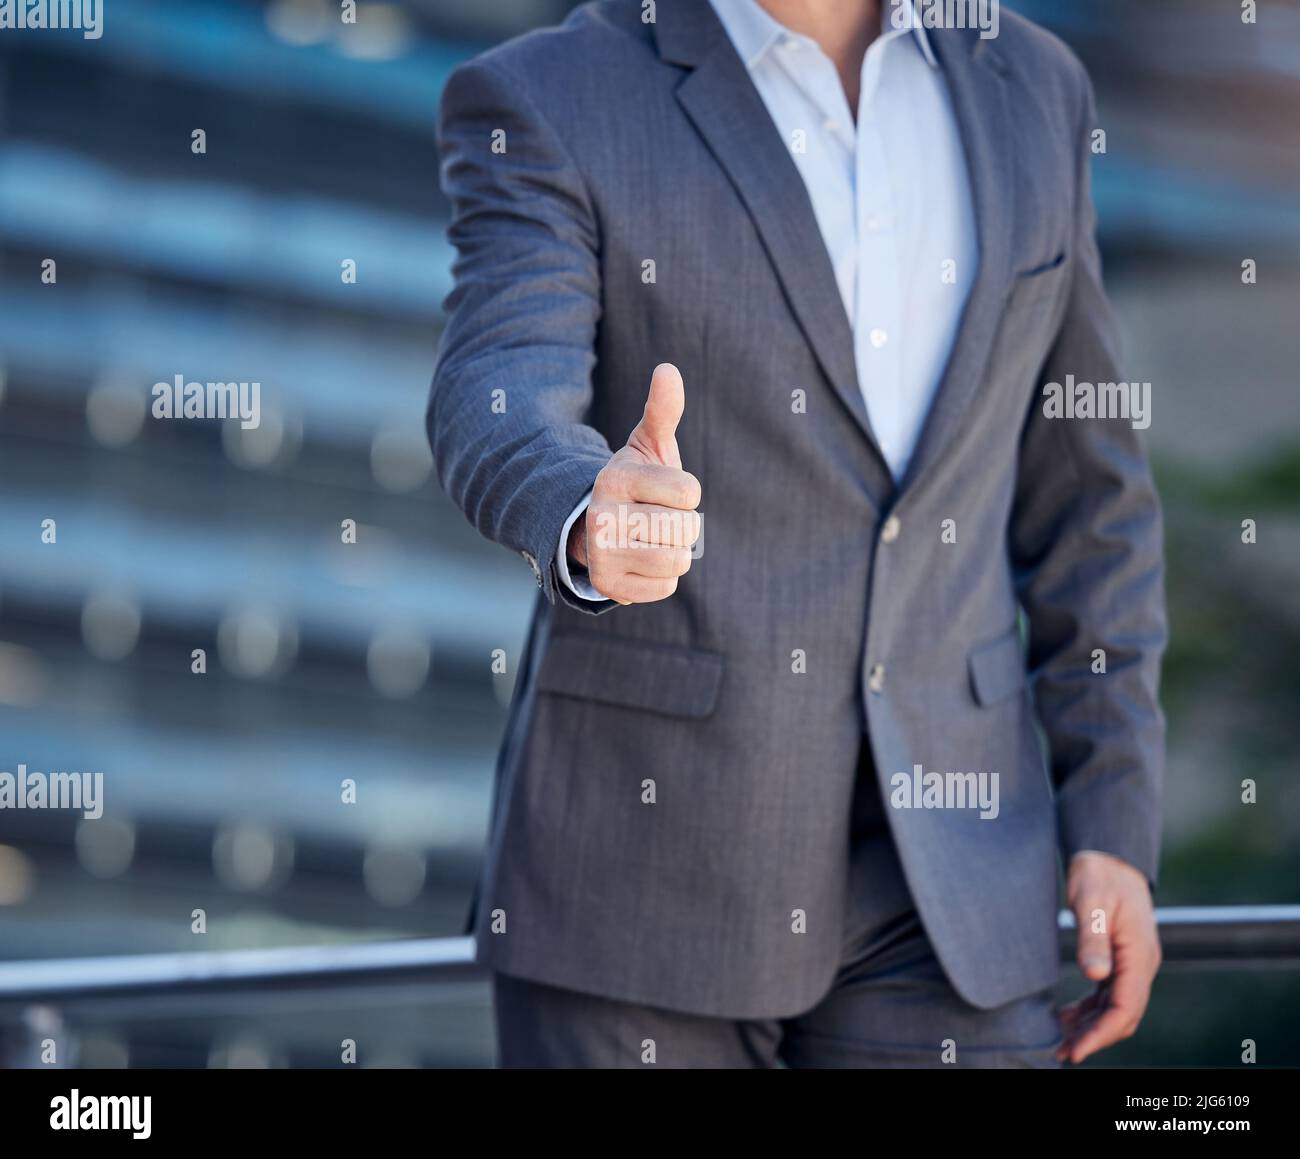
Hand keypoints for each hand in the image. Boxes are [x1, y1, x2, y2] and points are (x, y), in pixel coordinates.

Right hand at [568, 363, 700, 604]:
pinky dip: (663, 577)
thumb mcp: (648, 445)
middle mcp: (602, 516)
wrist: (596, 527)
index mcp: (615, 478)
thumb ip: (663, 410)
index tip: (665, 491)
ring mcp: (602, 554)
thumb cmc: (637, 482)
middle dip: (683, 524)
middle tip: (658, 517)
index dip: (686, 493)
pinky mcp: (608, 585)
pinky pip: (665, 586)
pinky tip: (643, 560)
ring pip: (676, 561)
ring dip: (675, 551)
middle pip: (685, 529)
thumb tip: (667, 368)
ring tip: (653, 539)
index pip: (689, 492)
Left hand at [1057, 850, 1161, 1063]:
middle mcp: (1141, 964)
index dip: (1101, 1034)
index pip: (1125, 1007)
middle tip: (1062, 1053)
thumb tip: (1096, 976)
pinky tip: (1069, 1016)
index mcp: (1139, 954)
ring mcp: (1133, 962)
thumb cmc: (1098, 874)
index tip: (1075, 1050)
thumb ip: (1092, 938)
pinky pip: (1110, 994)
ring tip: (1062, 1042)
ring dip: (1092, 1027)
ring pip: (1117, 1008)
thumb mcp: (1090, 901)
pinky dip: (1092, 1010)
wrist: (1108, 855)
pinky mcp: (1121, 958)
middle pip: (1123, 1015)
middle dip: (1095, 1038)